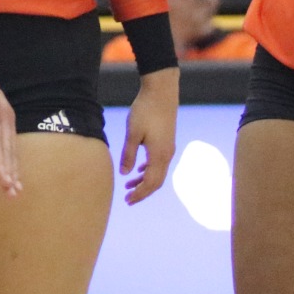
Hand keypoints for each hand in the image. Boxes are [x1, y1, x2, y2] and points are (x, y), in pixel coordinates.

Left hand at [120, 68, 177, 203]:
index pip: (151, 183)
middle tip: (127, 198)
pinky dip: (149, 170)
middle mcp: (167, 155)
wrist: (161, 92)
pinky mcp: (166, 142)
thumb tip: (125, 174)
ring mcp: (168, 148)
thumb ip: (128, 154)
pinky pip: (159, 163)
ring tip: (129, 185)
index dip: (139, 194)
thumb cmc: (145, 111)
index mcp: (159, 155)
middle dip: (142, 191)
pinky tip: (139, 170)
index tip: (128, 200)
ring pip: (158, 172)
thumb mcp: (132, 133)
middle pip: (156, 182)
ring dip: (144, 181)